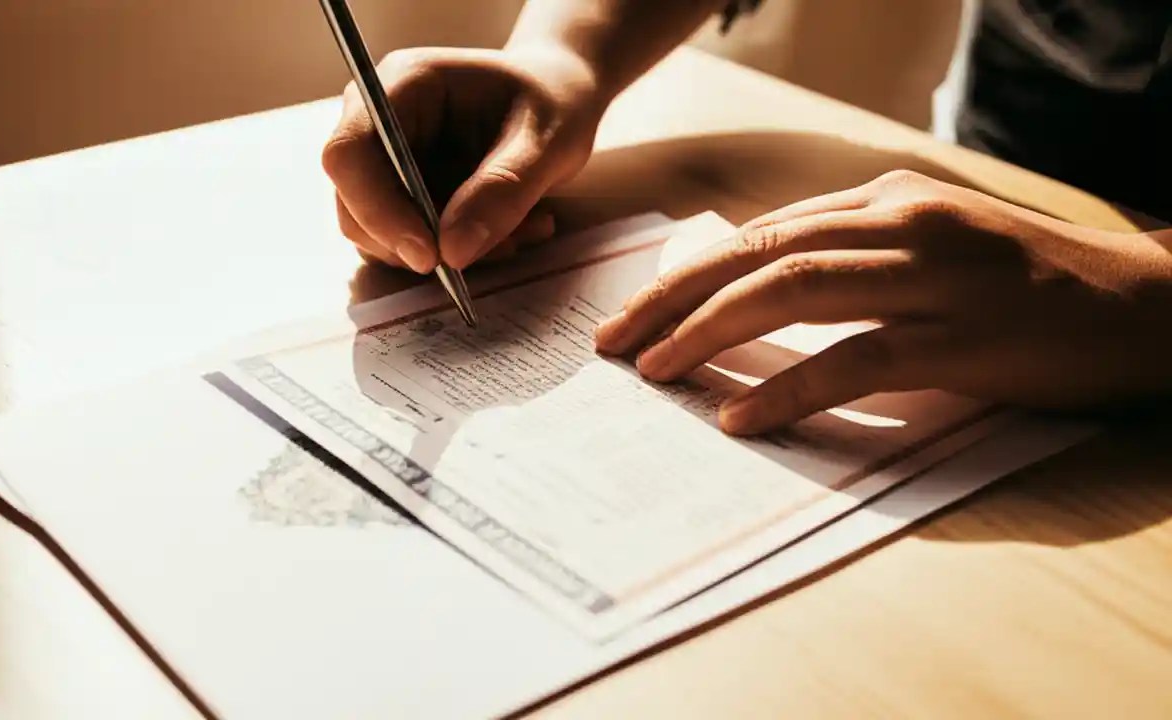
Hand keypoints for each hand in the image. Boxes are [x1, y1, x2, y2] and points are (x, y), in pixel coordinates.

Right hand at [321, 46, 603, 272]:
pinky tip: (509, 234)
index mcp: (403, 85)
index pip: (350, 153)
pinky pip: (409, 245)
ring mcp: (386, 163)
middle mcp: (379, 123)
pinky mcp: (402, 197)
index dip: (376, 210)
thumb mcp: (548, 142)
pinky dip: (458, 254)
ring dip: (447, 253)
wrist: (559, 103)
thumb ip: (502, 190)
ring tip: (520, 232)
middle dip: (417, 242)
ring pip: (379, 235)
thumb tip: (452, 251)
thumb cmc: (553, 103)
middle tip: (495, 248)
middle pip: (353, 202)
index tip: (429, 255)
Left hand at [594, 170, 1171, 434]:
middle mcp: (900, 224)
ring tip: (653, 372)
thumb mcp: (930, 247)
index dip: (688, 274)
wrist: (1142, 306)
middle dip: (672, 299)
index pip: (761, 233)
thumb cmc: (1026, 285)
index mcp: (886, 200)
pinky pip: (854, 358)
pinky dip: (788, 387)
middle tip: (613, 344)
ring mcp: (932, 276)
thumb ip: (851, 256)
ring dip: (709, 334)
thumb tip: (756, 287)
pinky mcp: (962, 337)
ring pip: (791, 292)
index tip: (634, 312)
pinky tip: (740, 417)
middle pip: (757, 254)